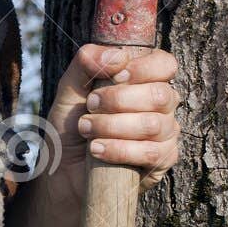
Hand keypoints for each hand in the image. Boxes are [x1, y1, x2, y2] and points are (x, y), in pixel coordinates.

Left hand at [47, 42, 180, 193]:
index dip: (143, 69)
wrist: (62, 170)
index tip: (115, 76)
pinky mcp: (162, 161)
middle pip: (159, 95)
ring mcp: (165, 134)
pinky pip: (151, 152)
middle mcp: (162, 106)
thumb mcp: (70, 89)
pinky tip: (96, 150)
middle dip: (119, 100)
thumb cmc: (71, 127)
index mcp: (146, 81)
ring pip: (153, 124)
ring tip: (86, 129)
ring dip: (112, 126)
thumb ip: (86, 62)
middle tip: (90, 106)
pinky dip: (119, 150)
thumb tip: (116, 56)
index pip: (164, 64)